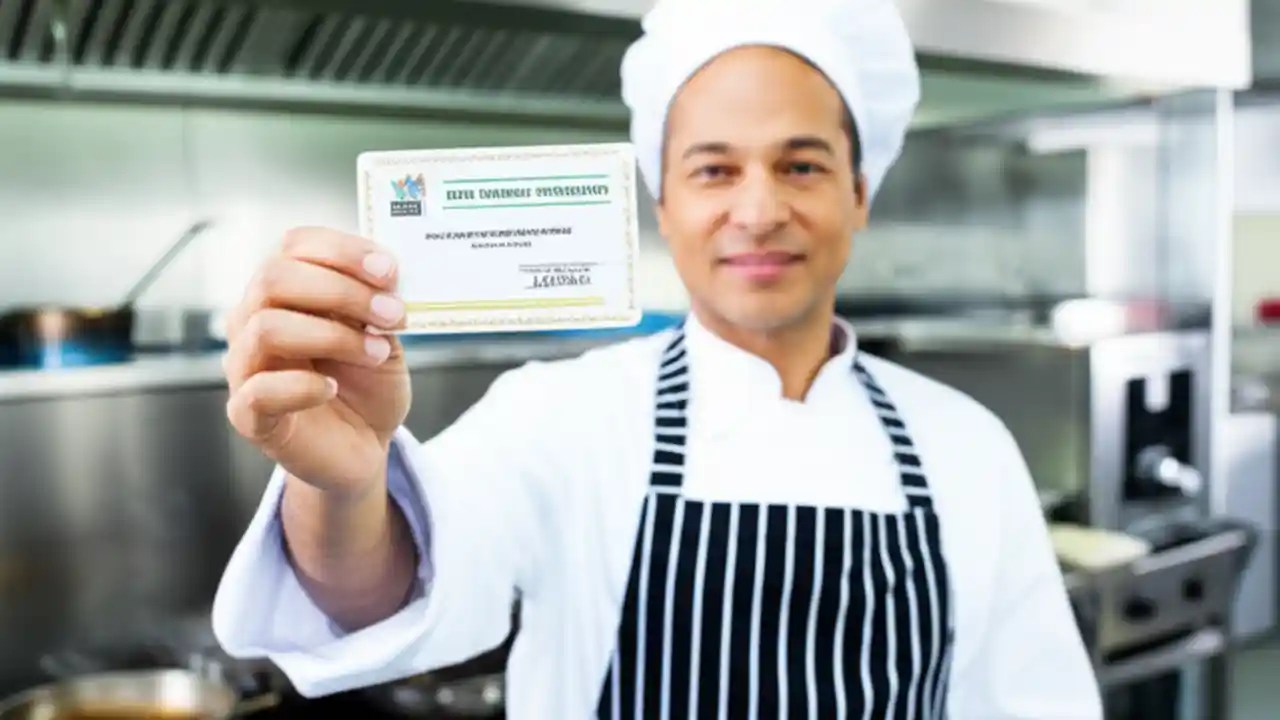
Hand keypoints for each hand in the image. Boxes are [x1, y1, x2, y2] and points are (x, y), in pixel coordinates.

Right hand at [224, 227, 410, 496]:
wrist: (364, 448)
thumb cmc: (366, 385)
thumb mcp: (382, 337)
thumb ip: (376, 305)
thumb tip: (385, 274)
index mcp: (286, 291)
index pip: (295, 245)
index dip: (342, 250)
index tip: (389, 270)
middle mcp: (254, 319)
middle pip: (274, 278)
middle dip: (341, 289)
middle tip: (392, 312)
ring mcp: (245, 366)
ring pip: (266, 328)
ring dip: (332, 335)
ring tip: (376, 352)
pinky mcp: (248, 415)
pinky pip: (259, 391)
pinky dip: (303, 387)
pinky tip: (333, 389)